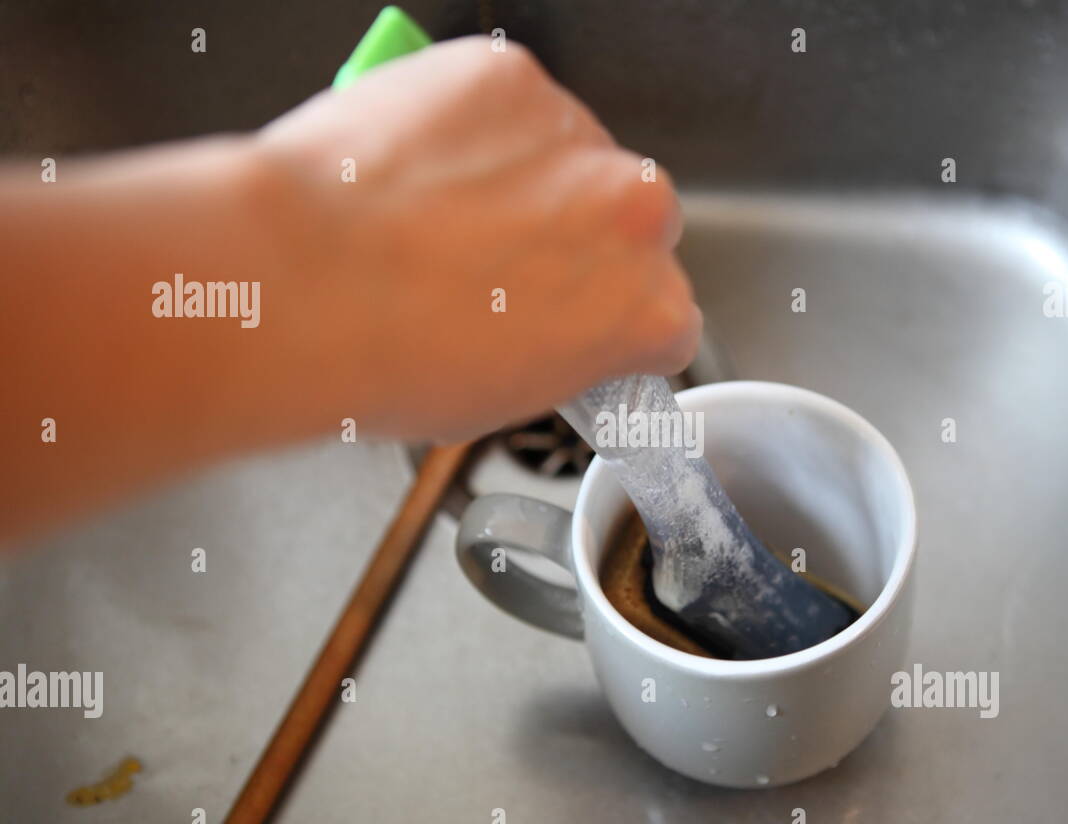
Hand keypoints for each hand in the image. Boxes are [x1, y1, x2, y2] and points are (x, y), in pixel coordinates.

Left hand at [257, 36, 700, 439]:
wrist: (301, 288)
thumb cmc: (389, 359)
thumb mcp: (504, 400)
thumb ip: (565, 354)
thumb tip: (548, 330)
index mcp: (648, 308)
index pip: (664, 310)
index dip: (610, 318)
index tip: (573, 319)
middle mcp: (635, 212)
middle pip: (631, 220)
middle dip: (581, 239)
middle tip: (501, 266)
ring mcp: (577, 134)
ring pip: (570, 154)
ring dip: (527, 177)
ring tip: (441, 215)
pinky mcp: (511, 77)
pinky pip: (507, 102)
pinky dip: (471, 125)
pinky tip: (419, 168)